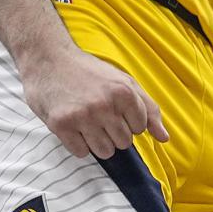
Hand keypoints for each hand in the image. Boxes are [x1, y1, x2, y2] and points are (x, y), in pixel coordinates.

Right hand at [23, 46, 166, 160]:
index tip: (113, 109)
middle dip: (113, 133)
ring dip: (97, 142)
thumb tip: (164, 138)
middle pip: (123, 143)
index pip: (139, 128)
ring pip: (104, 151)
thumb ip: (148, 108)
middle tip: (98, 115)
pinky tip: (73, 126)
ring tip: (86, 122)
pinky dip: (78, 144)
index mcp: (123, 92)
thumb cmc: (88, 72)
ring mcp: (82, 116)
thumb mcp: (123, 82)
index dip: (127, 121)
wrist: (48, 59)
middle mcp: (104, 105)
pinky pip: (81, 152)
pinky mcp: (61, 125)